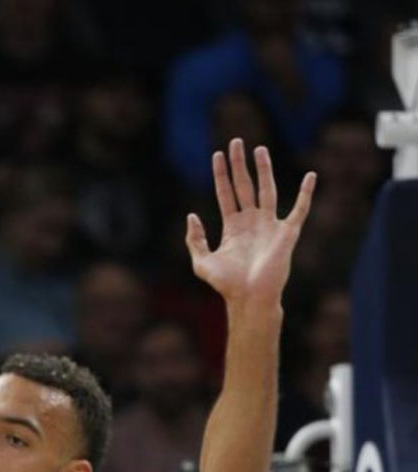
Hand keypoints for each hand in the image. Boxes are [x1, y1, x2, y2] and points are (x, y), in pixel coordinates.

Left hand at [185, 138, 315, 306]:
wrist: (249, 298)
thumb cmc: (226, 284)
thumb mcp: (201, 262)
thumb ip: (194, 239)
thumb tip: (192, 215)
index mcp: (232, 227)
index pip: (226, 193)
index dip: (221, 174)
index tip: (217, 155)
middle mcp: (251, 222)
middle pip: (245, 186)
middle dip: (240, 164)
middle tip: (236, 141)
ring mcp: (269, 225)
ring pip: (267, 190)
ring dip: (264, 170)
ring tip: (259, 149)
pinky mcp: (287, 233)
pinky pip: (300, 209)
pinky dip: (306, 193)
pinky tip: (310, 176)